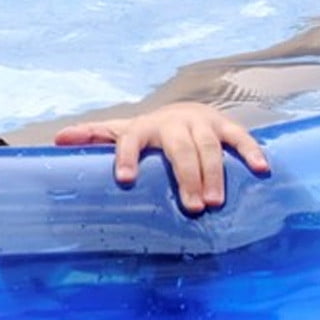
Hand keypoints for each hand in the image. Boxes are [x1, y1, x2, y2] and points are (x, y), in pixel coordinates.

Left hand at [53, 101, 269, 213]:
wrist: (185, 111)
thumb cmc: (148, 132)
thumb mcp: (120, 132)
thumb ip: (92, 137)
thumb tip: (58, 140)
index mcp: (142, 128)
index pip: (129, 139)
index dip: (125, 157)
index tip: (125, 181)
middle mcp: (172, 124)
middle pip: (179, 150)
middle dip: (185, 177)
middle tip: (192, 208)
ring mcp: (201, 124)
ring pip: (209, 148)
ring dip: (214, 174)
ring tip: (215, 202)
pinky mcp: (225, 126)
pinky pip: (241, 137)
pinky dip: (251, 152)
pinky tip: (261, 170)